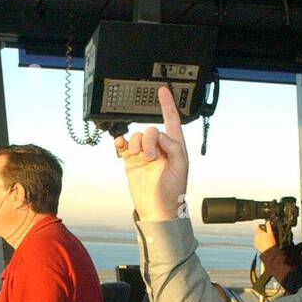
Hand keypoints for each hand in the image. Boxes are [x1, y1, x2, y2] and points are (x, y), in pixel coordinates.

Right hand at [114, 85, 188, 221]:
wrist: (157, 210)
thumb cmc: (173, 192)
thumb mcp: (180, 166)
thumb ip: (173, 146)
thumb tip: (159, 136)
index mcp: (174, 147)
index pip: (172, 120)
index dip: (168, 105)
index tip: (163, 91)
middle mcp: (159, 148)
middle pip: (150, 129)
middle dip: (149, 140)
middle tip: (150, 157)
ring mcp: (144, 155)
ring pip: (136, 137)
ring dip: (136, 144)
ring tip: (140, 158)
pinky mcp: (132, 162)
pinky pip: (123, 146)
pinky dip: (120, 143)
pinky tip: (121, 146)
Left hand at [253, 222, 277, 252]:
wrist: (269, 251)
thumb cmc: (270, 242)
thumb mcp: (271, 233)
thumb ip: (268, 226)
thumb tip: (268, 222)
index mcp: (259, 232)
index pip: (257, 227)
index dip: (261, 227)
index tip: (264, 228)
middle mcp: (256, 236)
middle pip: (256, 232)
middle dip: (260, 232)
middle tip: (265, 234)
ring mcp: (255, 241)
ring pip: (256, 237)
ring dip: (259, 236)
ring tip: (265, 239)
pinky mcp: (255, 245)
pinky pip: (256, 241)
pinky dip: (259, 241)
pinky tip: (263, 243)